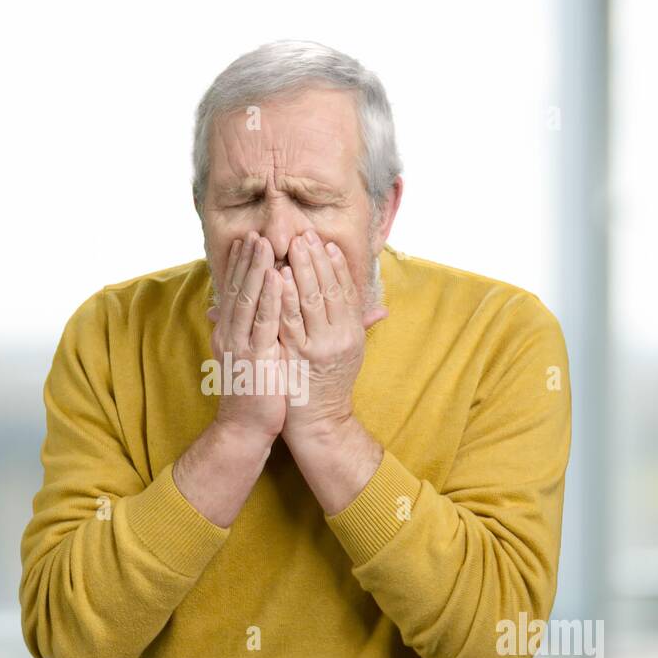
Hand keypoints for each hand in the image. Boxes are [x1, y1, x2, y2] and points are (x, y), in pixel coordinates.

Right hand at [205, 230, 286, 444]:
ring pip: (247, 299)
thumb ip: (249, 335)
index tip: (247, 240)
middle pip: (237, 289)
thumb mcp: (249, 360)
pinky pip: (263, 321)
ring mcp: (239, 346)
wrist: (243, 430)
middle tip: (255, 232)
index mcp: (228, 335)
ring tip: (264, 243)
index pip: (232, 292)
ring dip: (256, 269)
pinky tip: (276, 276)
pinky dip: (268, 296)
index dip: (239, 265)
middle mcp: (229, 336)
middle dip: (247, 260)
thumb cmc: (253, 395)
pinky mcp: (255, 358)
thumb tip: (244, 318)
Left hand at [277, 230, 386, 440]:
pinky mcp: (297, 356)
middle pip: (329, 289)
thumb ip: (358, 327)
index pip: (346, 291)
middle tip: (304, 234)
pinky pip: (290, 321)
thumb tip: (381, 309)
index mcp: (352, 333)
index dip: (336, 265)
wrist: (319, 423)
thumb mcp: (349, 354)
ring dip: (300, 270)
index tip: (326, 243)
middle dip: (315, 259)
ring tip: (290, 246)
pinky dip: (284, 296)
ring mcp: (318, 347)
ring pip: (311, 300)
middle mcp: (340, 338)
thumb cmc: (328, 385)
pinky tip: (276, 277)